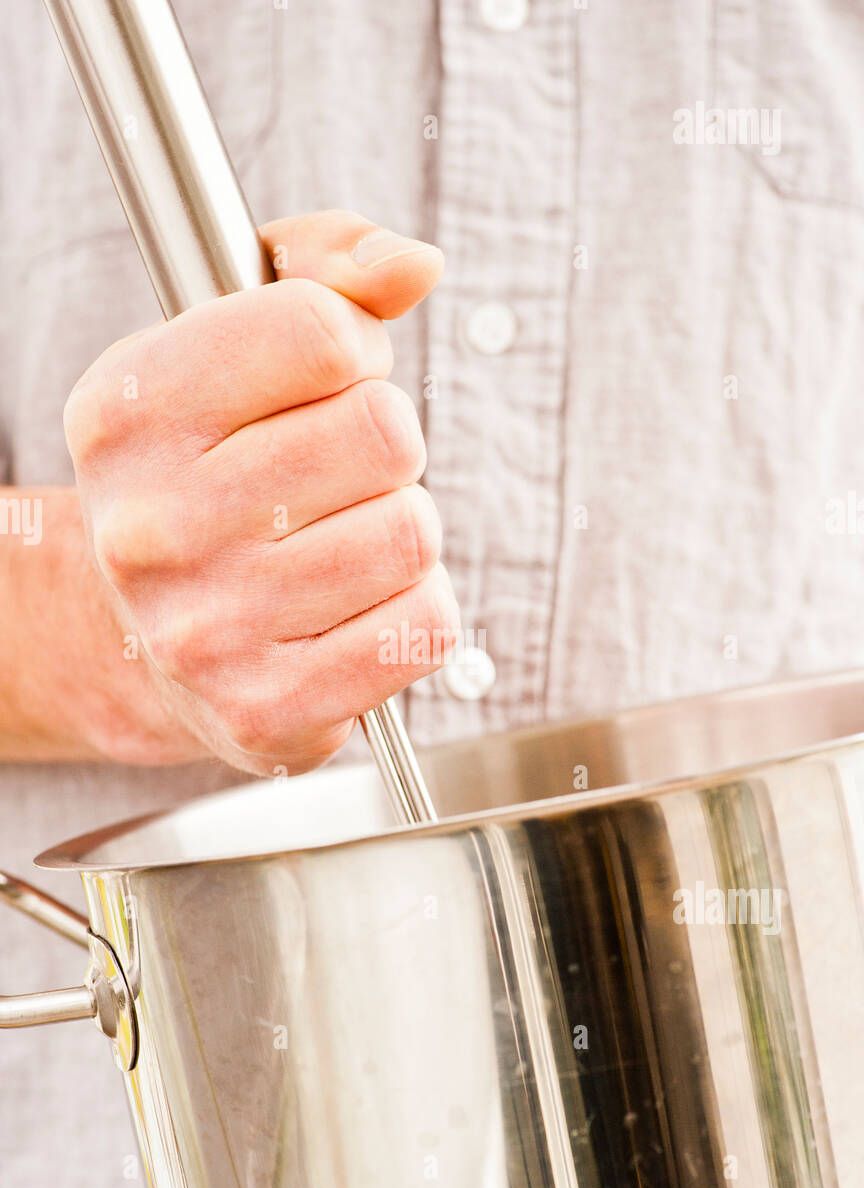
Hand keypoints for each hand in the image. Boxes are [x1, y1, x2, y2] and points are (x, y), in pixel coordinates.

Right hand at [63, 210, 459, 774]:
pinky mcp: (266, 710)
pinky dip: (415, 610)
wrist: (146, 642)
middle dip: (384, 446)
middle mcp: (150, 527)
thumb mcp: (232, 343)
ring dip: (401, 531)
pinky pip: (425, 627)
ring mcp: (204, 630)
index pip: (320, 332)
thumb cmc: (212, 474)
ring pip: (412, 535)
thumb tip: (413, 266)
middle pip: (384, 435)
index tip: (327, 380)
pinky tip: (354, 610)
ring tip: (337, 544)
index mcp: (126, 414)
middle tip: (334, 477)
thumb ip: (324, 266)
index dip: (353, 349)